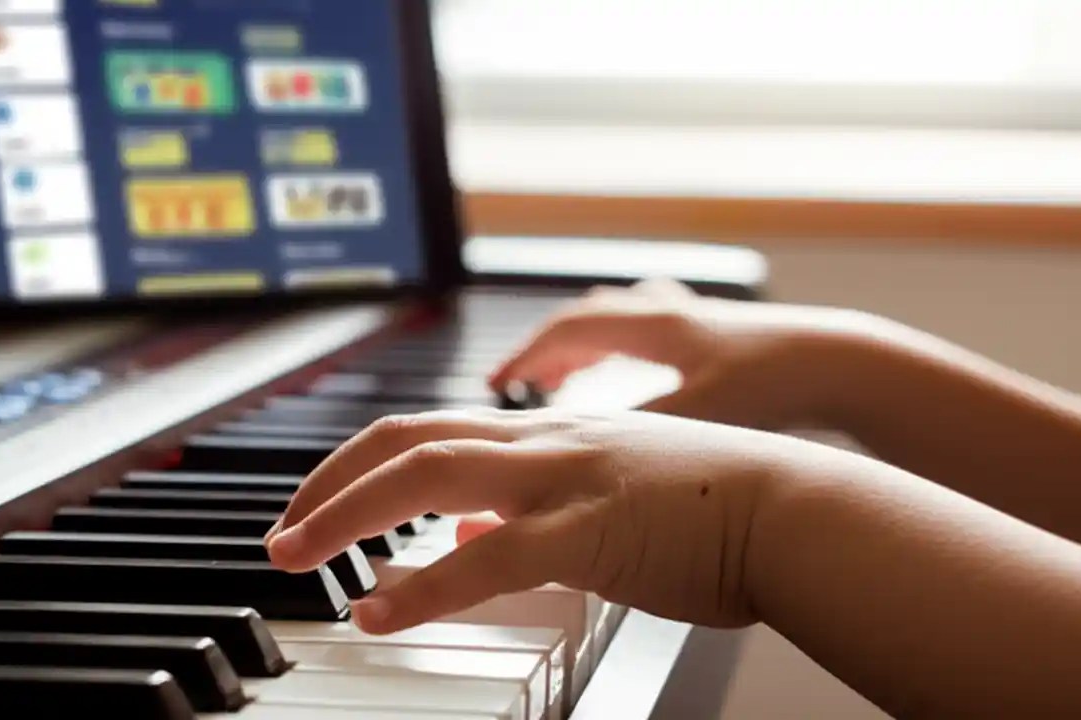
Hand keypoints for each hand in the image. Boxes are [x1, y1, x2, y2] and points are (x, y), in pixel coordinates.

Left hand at [264, 407, 803, 634]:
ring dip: (345, 516)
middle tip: (283, 529)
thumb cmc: (715, 507)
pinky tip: (377, 609)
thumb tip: (466, 537)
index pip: (428, 428)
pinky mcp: (589, 532)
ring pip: (426, 477)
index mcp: (548, 435)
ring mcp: (564, 481)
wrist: (797, 508)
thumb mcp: (608, 492)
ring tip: (295, 555)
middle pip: (406, 440)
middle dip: (329, 482)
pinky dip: (420, 585)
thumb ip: (532, 507)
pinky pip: (484, 558)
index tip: (322, 500)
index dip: (361, 461)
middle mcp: (543, 444)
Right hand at [488, 278, 879, 430]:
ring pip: (628, 320)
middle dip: (552, 349)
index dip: (526, 356)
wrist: (850, 366)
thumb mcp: (697, 416)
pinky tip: (647, 384)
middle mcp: (673, 317)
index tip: (498, 383)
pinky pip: (662, 335)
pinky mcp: (729, 343)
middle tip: (525, 379)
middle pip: (593, 317)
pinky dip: (638, 353)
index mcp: (656, 328)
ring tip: (574, 378)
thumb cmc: (781, 385)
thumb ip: (634, 436)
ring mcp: (701, 324)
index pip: (569, 329)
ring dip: (594, 345)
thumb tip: (579, 458)